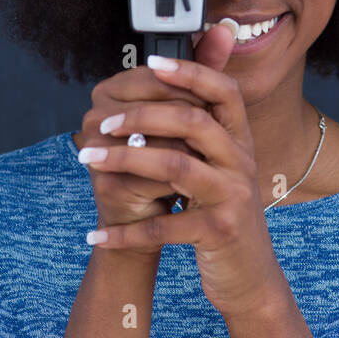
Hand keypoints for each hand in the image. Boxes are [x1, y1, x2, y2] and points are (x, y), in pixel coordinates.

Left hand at [82, 24, 290, 318]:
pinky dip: (127, 232)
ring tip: (89, 159)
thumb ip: (203, 128)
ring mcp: (233, 197)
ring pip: (176, 167)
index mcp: (240, 141)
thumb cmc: (222, 212)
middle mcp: (242, 163)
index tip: (152, 63)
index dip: (192, 72)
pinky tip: (97, 236)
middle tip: (103, 122)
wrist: (250, 274)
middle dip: (142, 116)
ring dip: (124, 160)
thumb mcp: (221, 167)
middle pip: (193, 122)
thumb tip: (172, 81)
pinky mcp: (220, 232)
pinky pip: (165, 226)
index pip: (225, 91)